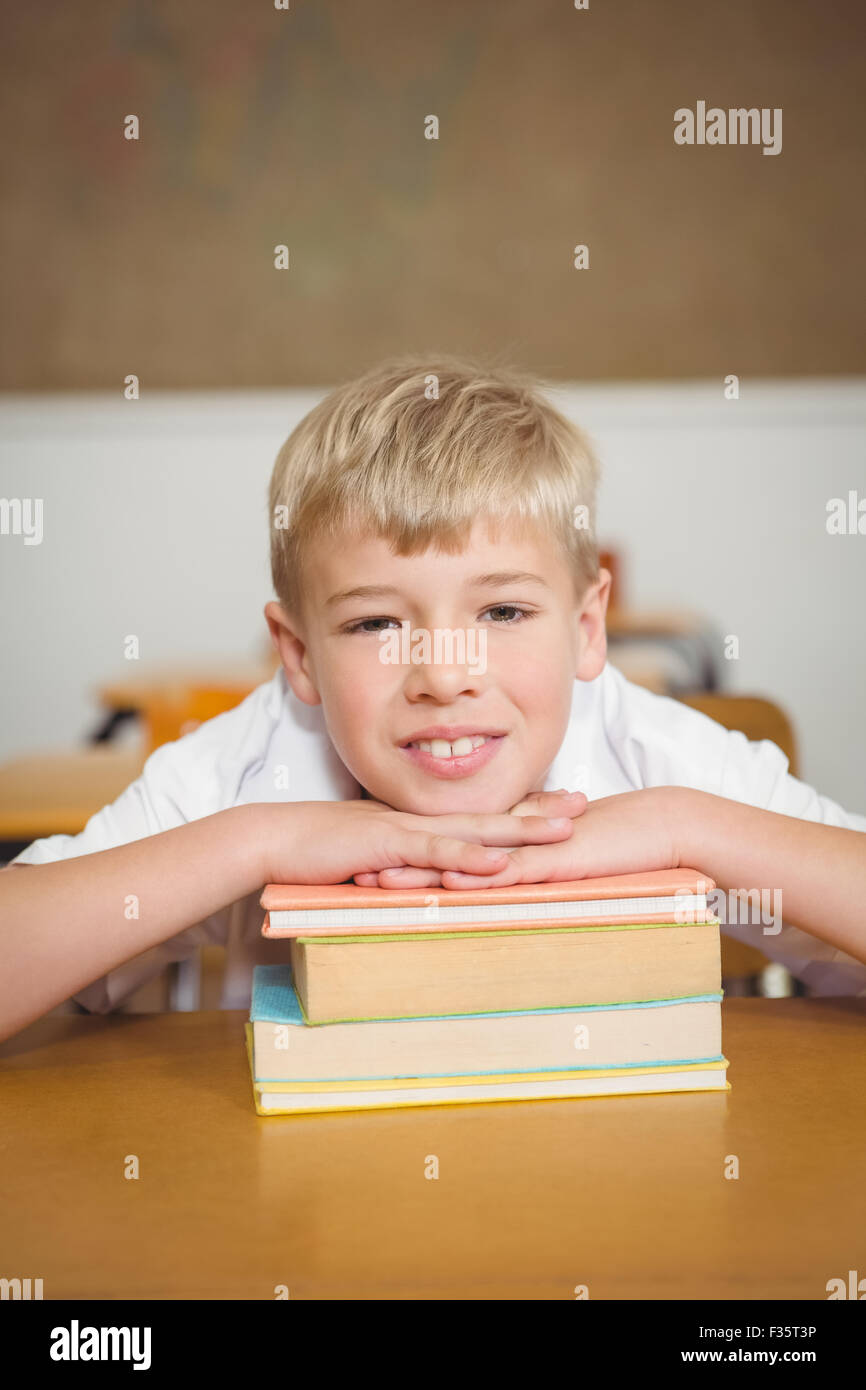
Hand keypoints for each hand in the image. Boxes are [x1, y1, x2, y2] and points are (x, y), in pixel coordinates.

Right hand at [259, 796, 578, 886]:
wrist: (273, 841)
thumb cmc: (316, 853)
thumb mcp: (370, 860)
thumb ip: (401, 867)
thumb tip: (423, 885)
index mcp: (421, 824)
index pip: (482, 816)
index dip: (522, 810)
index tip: (562, 806)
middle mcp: (421, 821)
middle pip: (492, 815)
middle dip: (539, 809)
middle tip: (585, 803)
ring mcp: (406, 830)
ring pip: (475, 830)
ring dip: (520, 829)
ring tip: (563, 828)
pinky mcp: (386, 846)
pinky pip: (435, 852)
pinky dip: (469, 857)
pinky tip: (500, 861)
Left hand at [374, 787, 681, 890]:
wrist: (660, 828)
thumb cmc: (616, 847)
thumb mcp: (562, 863)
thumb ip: (531, 871)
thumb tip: (505, 886)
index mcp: (506, 841)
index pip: (449, 848)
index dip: (408, 855)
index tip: (368, 863)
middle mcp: (509, 841)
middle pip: (442, 851)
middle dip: (397, 861)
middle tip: (350, 869)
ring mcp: (528, 849)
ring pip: (465, 861)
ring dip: (421, 870)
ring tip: (377, 879)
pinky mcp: (552, 861)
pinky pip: (509, 872)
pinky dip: (477, 876)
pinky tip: (447, 882)